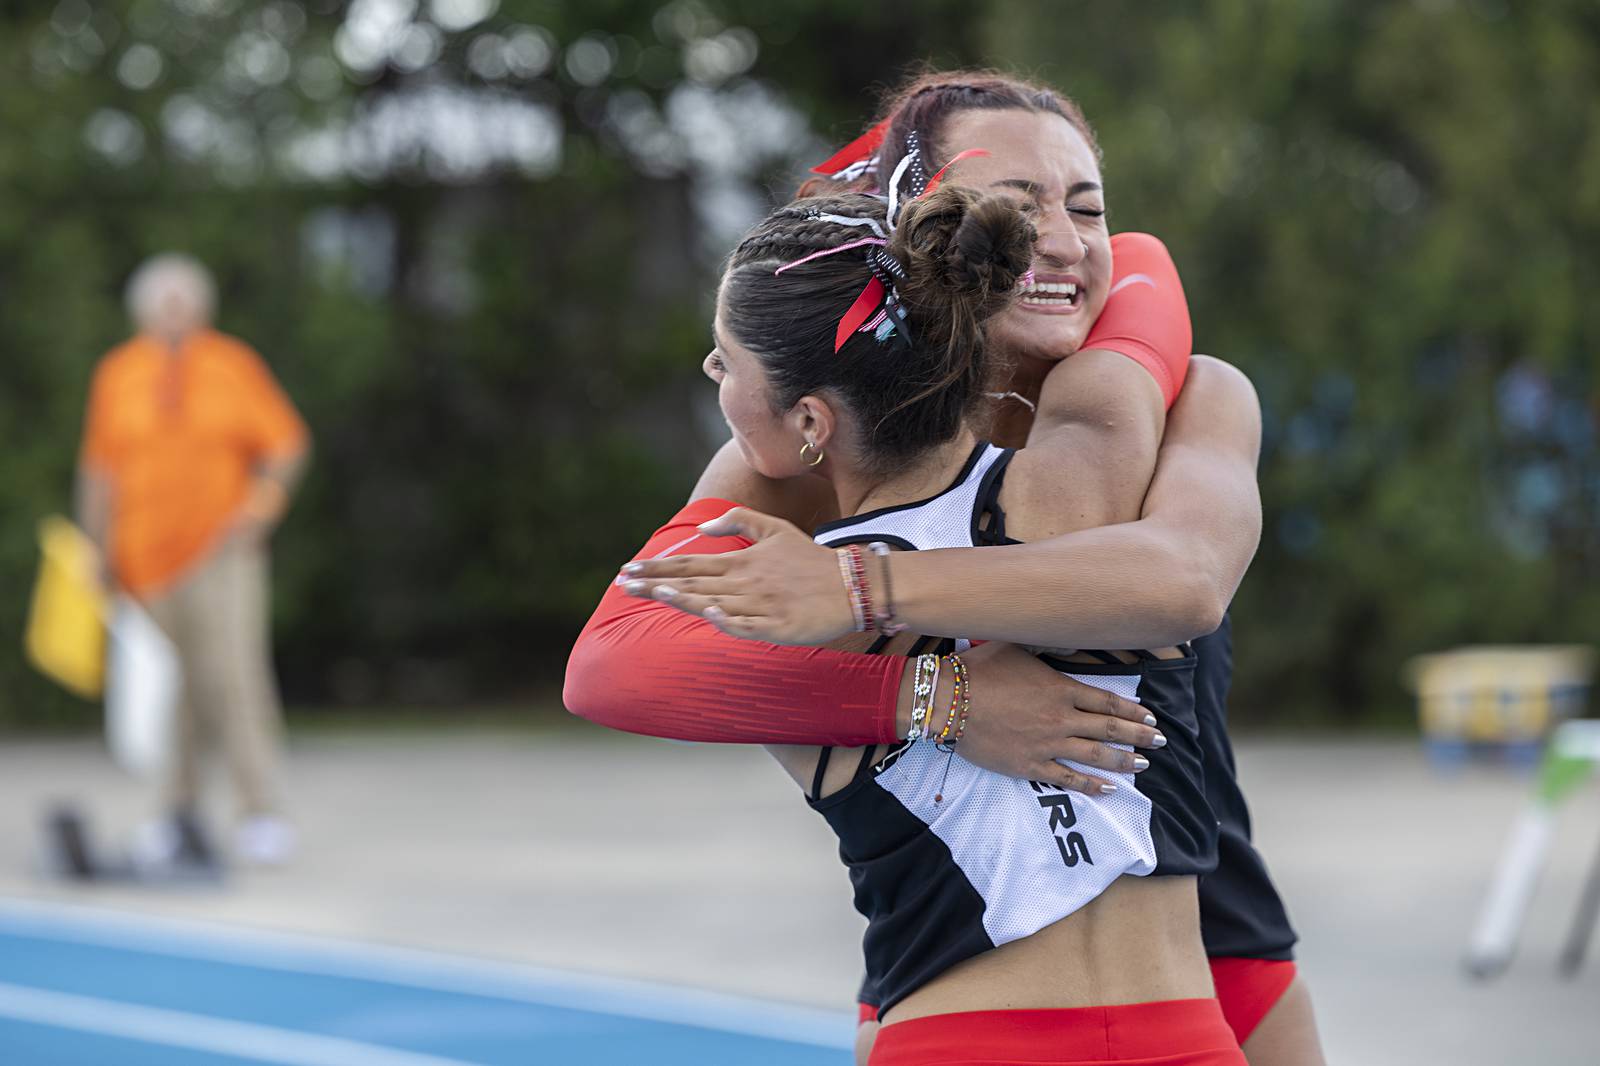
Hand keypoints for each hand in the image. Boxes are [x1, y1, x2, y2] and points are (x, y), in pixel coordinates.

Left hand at [620, 506, 855, 644]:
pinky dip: (728, 620)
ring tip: (654, 591)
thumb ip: (738, 521)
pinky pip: (748, 625)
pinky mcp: (778, 627)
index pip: (690, 563)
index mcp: (742, 562)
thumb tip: (701, 527)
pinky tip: (707, 615)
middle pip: (694, 583)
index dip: (657, 566)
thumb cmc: (810, 561)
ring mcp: (761, 605)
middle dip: (656, 583)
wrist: (851, 586)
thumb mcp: (776, 530)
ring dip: (683, 597)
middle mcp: (746, 582)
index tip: (628, 569)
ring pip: (714, 601)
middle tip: (624, 583)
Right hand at [955, 642, 1165, 795]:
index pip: (1107, 702)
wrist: (949, 702)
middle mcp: (1061, 718)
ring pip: (1095, 756)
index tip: (1150, 717)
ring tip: (1142, 765)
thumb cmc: (980, 670)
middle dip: (1139, 736)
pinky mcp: (1030, 765)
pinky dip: (1090, 785)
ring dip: (1123, 761)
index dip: (1132, 711)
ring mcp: (1047, 745)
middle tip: (1160, 742)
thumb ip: (1047, 645)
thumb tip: (1070, 642)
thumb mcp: (1016, 646)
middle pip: (1110, 730)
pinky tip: (1107, 789)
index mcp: (1061, 689)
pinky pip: (1067, 778)